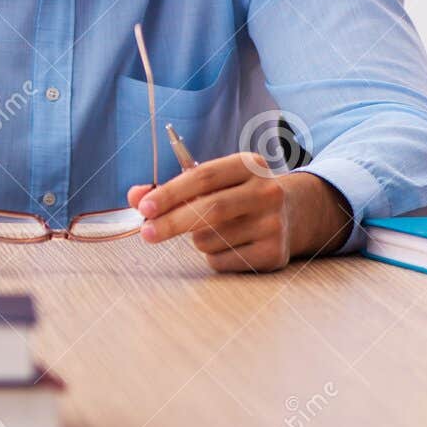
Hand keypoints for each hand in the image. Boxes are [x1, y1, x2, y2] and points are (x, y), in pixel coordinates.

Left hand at [127, 154, 351, 272]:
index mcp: (248, 165)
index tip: (143, 206)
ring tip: (212, 231)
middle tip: (146, 232)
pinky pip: (222, 262)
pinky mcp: (273, 253)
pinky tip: (229, 245)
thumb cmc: (237, 195)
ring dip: (195, 240)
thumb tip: (133, 197)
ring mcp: (274, 224)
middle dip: (171, 223)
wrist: (294, 214)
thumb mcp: (212, 182)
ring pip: (210, 239)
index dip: (170, 193)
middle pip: (209, 209)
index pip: (203, 177)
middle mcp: (267, 191)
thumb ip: (171, 189)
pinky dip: (211, 257)